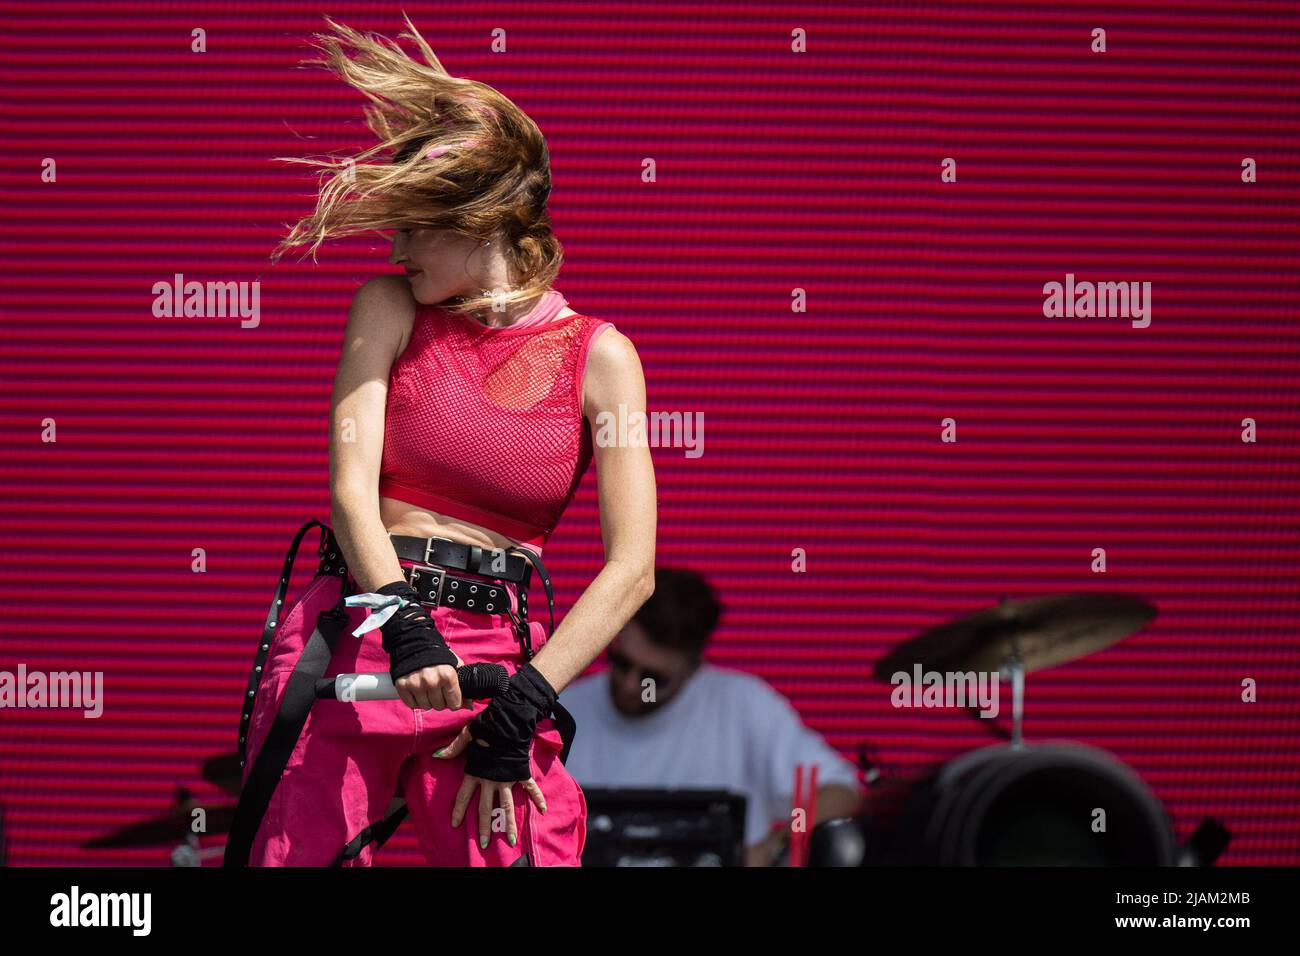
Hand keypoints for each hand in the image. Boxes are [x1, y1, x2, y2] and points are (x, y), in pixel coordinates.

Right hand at [394, 651, 470, 711]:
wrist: (415, 642)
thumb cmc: (439, 656)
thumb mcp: (455, 665)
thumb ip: (463, 685)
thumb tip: (469, 706)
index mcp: (447, 675)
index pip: (454, 704)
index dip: (454, 701)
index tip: (450, 696)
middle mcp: (431, 681)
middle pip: (439, 706)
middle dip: (440, 700)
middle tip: (437, 689)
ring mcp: (416, 684)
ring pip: (426, 707)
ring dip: (427, 700)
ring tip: (427, 688)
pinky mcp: (402, 686)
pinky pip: (411, 704)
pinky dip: (415, 700)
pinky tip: (417, 689)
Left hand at [435, 725, 546, 848]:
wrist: (507, 722)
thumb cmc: (486, 728)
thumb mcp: (466, 736)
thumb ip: (454, 748)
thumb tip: (438, 755)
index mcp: (475, 773)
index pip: (464, 796)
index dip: (459, 811)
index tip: (455, 824)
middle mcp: (490, 780)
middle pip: (486, 808)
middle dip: (484, 827)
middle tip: (483, 844)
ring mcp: (507, 779)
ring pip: (507, 806)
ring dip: (508, 823)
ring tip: (509, 840)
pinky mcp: (520, 774)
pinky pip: (530, 788)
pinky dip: (537, 798)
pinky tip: (543, 810)